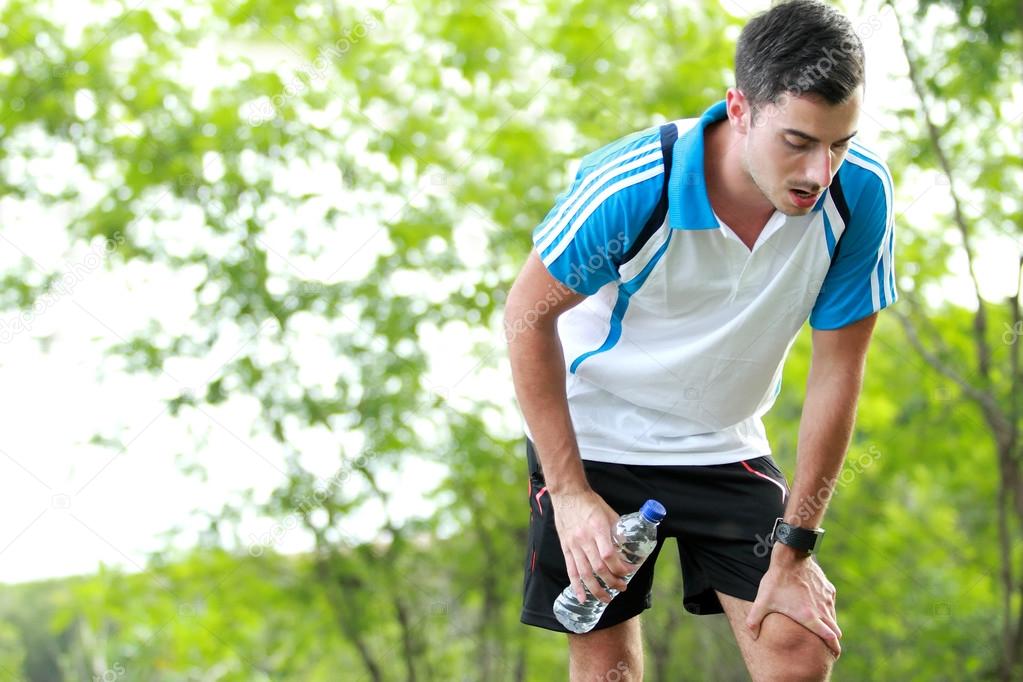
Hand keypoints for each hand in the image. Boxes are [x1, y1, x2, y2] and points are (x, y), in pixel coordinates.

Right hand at [549, 488, 633, 603]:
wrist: (568, 494)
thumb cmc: (590, 502)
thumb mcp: (609, 513)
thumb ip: (617, 530)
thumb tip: (628, 545)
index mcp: (598, 529)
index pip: (610, 556)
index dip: (621, 568)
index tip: (630, 571)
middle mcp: (585, 539)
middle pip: (599, 568)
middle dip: (613, 581)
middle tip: (622, 587)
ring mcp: (573, 545)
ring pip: (585, 573)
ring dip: (597, 589)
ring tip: (606, 599)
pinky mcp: (566, 548)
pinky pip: (571, 570)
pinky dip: (576, 586)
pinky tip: (582, 598)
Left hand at [746, 549, 841, 656]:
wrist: (790, 557)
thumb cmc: (776, 581)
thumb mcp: (762, 601)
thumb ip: (754, 620)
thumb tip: (751, 636)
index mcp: (809, 617)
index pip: (829, 638)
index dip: (833, 648)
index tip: (834, 655)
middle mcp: (822, 609)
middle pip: (835, 631)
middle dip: (834, 641)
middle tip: (831, 649)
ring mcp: (827, 599)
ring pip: (833, 617)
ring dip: (830, 625)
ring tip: (823, 630)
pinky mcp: (828, 589)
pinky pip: (830, 603)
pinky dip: (827, 609)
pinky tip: (817, 608)